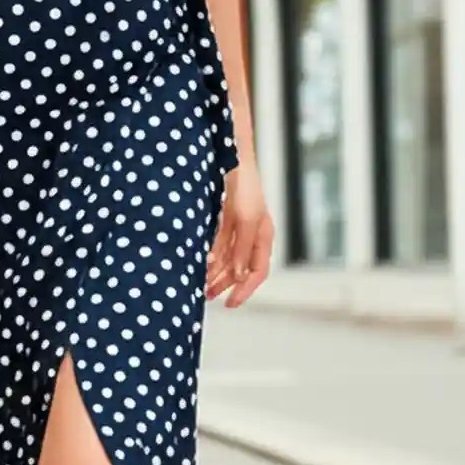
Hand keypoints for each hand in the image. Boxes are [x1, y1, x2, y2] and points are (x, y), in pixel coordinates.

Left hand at [205, 160, 273, 307]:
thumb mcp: (246, 221)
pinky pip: (218, 246)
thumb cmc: (244, 187)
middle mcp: (252, 234)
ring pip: (227, 259)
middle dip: (225, 284)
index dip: (245, 290)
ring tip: (199, 285)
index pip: (258, 271)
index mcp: (264, 235)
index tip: (230, 304)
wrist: (229, 160)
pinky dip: (210, 257)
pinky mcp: (222, 220)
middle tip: (206, 296)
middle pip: (240, 268)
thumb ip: (242, 249)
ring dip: (215, 273)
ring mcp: (237, 227)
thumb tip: (240, 276)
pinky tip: (199, 265)